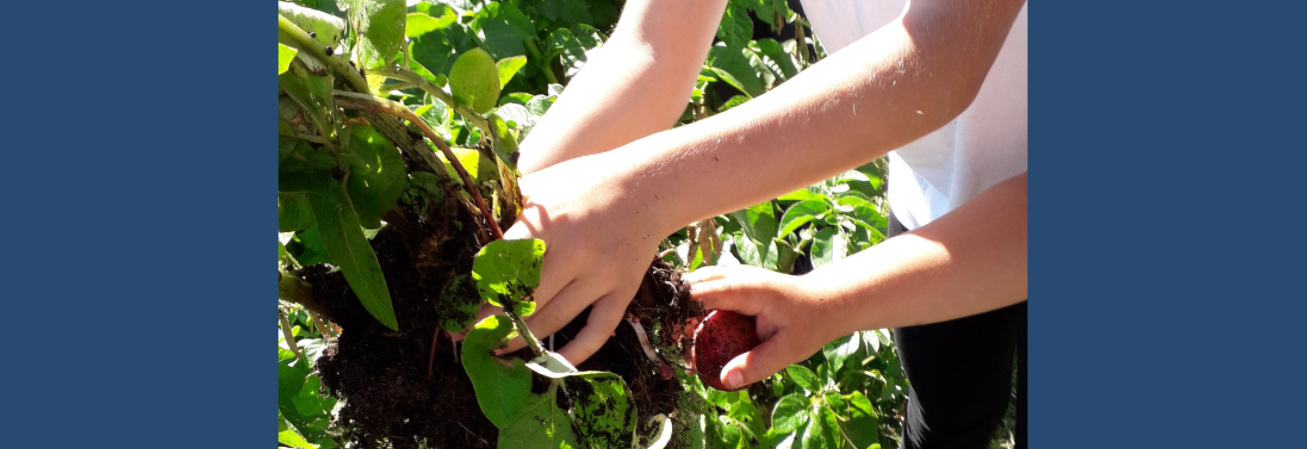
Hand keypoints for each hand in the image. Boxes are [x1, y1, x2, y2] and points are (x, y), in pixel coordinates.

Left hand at [485, 152, 670, 363]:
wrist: (646, 186)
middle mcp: (575, 252)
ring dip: (521, 340)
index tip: (459, 308)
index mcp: (548, 223)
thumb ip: (508, 208)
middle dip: (490, 322)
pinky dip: (574, 352)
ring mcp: (601, 274)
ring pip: (554, 319)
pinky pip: (597, 330)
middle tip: (466, 337)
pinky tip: (549, 363)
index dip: (479, 292)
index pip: (504, 266)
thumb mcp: (541, 184)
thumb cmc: (584, 183)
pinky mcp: (622, 290)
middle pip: (524, 300)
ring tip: (495, 349)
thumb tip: (471, 235)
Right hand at [685, 265, 844, 389]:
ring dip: (684, 303)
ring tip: (677, 333)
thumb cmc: (807, 325)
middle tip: (670, 338)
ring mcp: (735, 274)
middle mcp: (738, 275)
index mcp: (749, 289)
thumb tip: (724, 380)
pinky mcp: (734, 280)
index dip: (683, 311)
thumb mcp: (787, 351)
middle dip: (677, 307)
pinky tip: (691, 324)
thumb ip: (756, 365)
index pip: (705, 292)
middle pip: (694, 282)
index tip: (671, 336)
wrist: (824, 301)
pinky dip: (695, 302)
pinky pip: (706, 286)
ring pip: (697, 281)